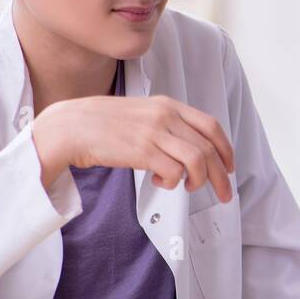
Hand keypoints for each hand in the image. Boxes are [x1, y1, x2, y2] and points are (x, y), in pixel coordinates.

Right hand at [32, 95, 234, 201]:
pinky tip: (160, 182)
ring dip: (199, 181)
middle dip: (221, 175)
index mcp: (168, 105)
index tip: (229, 166)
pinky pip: (174, 171)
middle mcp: (165, 116)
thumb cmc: (102, 123)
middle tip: (223, 193)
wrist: (70, 126)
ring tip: (187, 187)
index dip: (225, 149)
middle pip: (209, 148)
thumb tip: (189, 146)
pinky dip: (173, 182)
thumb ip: (166, 122)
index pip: (211, 126)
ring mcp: (154, 132)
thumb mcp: (142, 112)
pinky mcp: (142, 151)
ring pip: (197, 160)